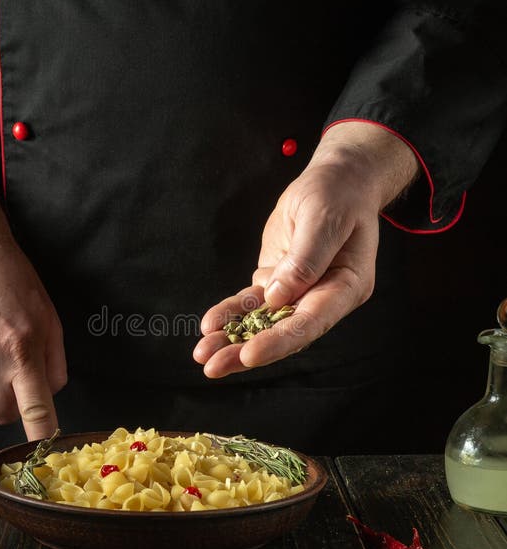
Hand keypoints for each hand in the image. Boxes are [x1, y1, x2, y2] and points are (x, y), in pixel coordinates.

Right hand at [0, 124, 66, 439]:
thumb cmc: (13, 285)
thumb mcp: (48, 318)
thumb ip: (54, 362)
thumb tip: (51, 396)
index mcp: (22, 351)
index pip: (34, 408)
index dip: (41, 430)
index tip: (44, 440)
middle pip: (0, 415)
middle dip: (10, 403)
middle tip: (12, 376)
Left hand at [194, 121, 418, 377]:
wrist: (337, 181)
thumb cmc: (338, 194)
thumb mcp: (324, 217)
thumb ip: (305, 258)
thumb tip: (276, 298)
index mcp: (346, 287)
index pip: (311, 322)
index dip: (279, 341)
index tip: (249, 354)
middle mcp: (323, 298)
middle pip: (284, 333)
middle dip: (246, 351)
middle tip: (213, 367)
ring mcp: (299, 293)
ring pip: (263, 323)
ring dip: (232, 340)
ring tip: (202, 356)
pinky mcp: (277, 282)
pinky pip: (251, 304)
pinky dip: (230, 314)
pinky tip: (209, 326)